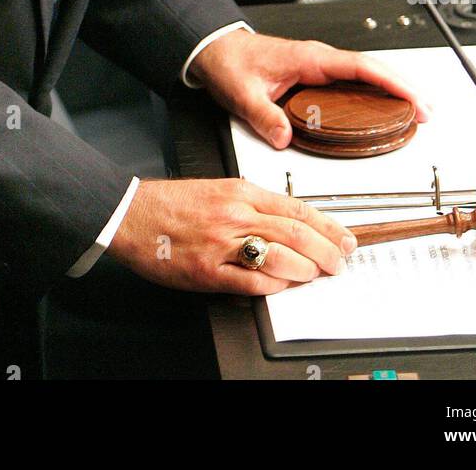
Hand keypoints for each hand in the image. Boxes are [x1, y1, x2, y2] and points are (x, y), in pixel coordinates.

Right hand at [107, 176, 356, 293]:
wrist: (132, 214)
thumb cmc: (172, 203)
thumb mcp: (218, 189)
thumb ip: (252, 204)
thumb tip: (289, 223)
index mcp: (239, 191)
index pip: (296, 208)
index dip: (327, 225)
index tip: (343, 237)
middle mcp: (235, 214)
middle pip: (295, 231)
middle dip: (326, 249)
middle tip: (340, 261)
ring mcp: (222, 244)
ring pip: (279, 255)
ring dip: (306, 268)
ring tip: (316, 274)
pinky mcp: (208, 271)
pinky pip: (250, 281)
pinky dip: (273, 285)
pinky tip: (284, 286)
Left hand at [189, 29, 432, 148]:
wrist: (215, 47)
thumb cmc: (229, 62)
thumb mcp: (243, 93)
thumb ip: (263, 116)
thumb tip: (284, 138)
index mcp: (310, 59)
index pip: (360, 67)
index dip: (391, 81)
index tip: (413, 97)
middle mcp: (319, 58)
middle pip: (372, 68)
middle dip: (403, 87)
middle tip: (426, 111)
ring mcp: (318, 64)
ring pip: (365, 73)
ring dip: (392, 87)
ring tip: (415, 110)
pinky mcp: (314, 72)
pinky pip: (353, 79)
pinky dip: (374, 89)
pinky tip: (383, 104)